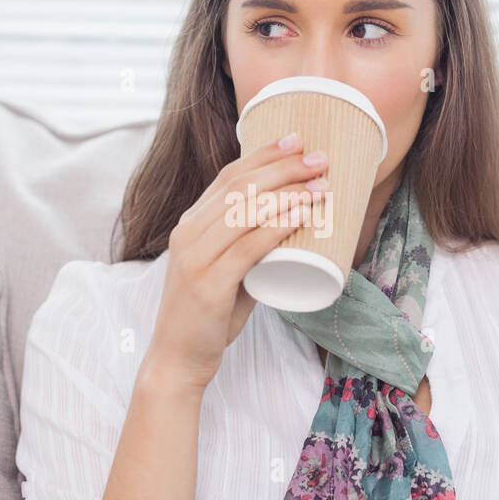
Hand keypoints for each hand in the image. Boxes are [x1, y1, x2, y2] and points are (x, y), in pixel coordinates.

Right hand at [143, 132, 328, 391]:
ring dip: (288, 194)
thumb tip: (293, 231)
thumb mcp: (228, 272)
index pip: (228, 176)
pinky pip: (247, 247)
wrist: (178, 359)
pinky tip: (301, 216)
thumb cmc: (208, 316)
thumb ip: (252, 251)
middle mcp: (188, 233)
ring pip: (245, 211)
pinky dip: (277, 227)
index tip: (297, 141)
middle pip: (240, 186)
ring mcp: (194, 258)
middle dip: (284, 168)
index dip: (264, 154)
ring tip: (320, 186)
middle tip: (320, 160)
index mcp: (190, 225)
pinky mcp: (207, 284)